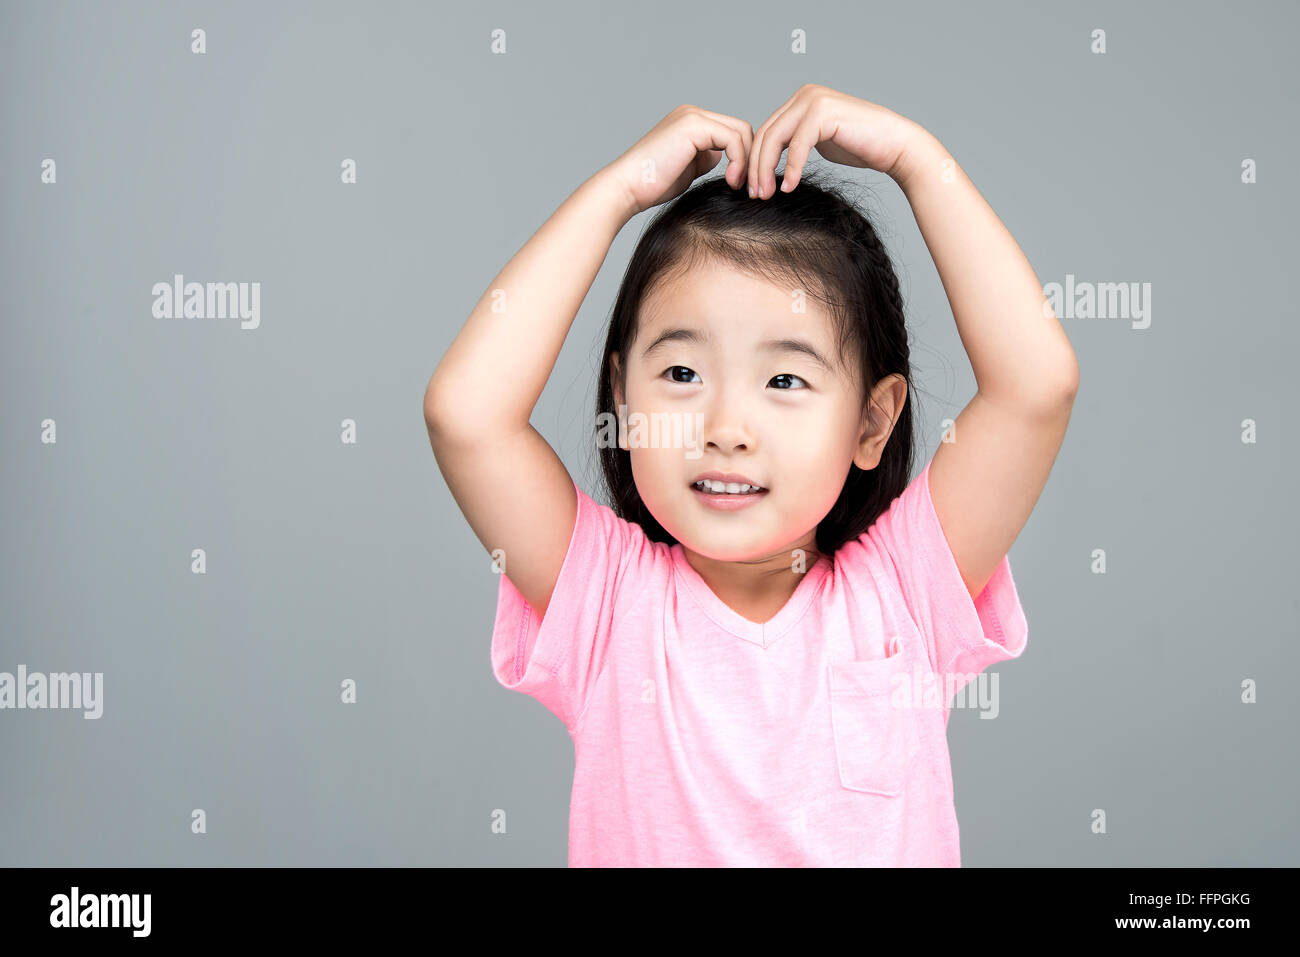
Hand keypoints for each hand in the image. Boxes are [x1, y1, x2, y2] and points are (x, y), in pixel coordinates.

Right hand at [601, 104, 753, 215]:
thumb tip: (724, 158)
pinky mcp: (693, 126)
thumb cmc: (651, 186)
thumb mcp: (687, 168)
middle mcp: (692, 113)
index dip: (743, 158)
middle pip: (741, 128)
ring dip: (747, 162)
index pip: (732, 131)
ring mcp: (692, 116)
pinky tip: (731, 181)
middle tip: (748, 187)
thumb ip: (705, 158)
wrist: (627, 188)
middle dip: (750, 158)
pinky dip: (739, 161)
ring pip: (740, 132)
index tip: (740, 185)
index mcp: (690, 121)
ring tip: (739, 186)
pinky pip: (733, 139)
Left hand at [746, 84, 926, 198]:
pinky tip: (788, 188)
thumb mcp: (820, 142)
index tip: (752, 188)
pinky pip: (797, 145)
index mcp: (801, 100)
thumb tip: (769, 158)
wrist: (895, 146)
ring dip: (766, 170)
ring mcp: (813, 100)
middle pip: (766, 134)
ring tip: (766, 194)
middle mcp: (804, 95)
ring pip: (775, 139)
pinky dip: (789, 169)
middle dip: (755, 167)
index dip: (754, 161)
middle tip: (754, 195)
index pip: (766, 131)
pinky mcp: (823, 113)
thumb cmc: (862, 147)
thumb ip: (796, 142)